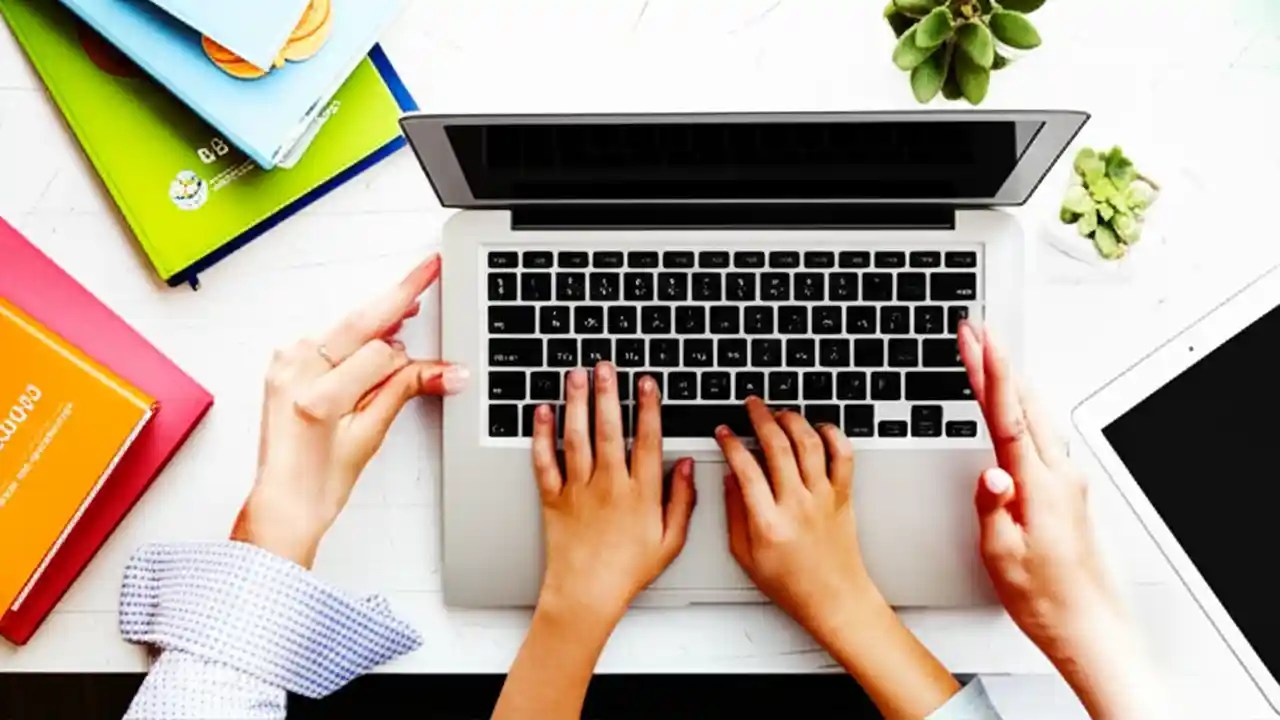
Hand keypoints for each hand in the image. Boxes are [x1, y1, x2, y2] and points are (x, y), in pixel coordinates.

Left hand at [231, 255, 467, 567]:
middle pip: (358, 323)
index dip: (416, 358)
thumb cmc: (319, 481)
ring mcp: (284, 365)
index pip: (380, 353)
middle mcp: (294, 371)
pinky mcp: (282, 364)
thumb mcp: (370, 435)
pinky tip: (375, 332)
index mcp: (315, 395)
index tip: (443, 337)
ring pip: (344, 328)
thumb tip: (447, 371)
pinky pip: (326, 338)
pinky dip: (354, 334)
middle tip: (427, 270)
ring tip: (409, 309)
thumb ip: (405, 390)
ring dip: (376, 319)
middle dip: (397, 298)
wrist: (283, 501)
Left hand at [532, 363, 695, 624]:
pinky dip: (542, 435)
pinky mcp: (553, 498)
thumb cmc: (628, 571)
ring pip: (576, 437)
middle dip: (608, 393)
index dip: (648, 407)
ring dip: (576, 403)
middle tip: (605, 366)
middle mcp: (609, 486)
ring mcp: (578, 490)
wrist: (586, 594)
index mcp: (641, 493)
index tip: (646, 382)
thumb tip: (689, 465)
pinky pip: (545, 461)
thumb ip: (683, 500)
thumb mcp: (671, 541)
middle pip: (609, 429)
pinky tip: (542, 411)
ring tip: (576, 375)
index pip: (647, 440)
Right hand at [715, 398, 959, 719]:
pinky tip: (818, 428)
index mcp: (769, 523)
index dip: (730, 443)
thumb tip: (730, 479)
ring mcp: (824, 498)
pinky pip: (843, 456)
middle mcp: (798, 505)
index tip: (723, 432)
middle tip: (751, 406)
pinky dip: (832, 435)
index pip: (745, 469)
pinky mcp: (843, 496)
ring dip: (792, 420)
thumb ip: (735, 514)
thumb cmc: (790, 584)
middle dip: (760, 417)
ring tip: (779, 412)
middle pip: (778, 446)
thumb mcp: (746, 556)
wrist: (834, 598)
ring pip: (809, 443)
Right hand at [960, 322, 1165, 717]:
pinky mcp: (1067, 490)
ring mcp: (1066, 481)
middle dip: (996, 363)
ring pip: (1036, 414)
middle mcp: (1058, 476)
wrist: (1087, 625)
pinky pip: (1042, 433)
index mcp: (1039, 487)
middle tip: (973, 331)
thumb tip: (989, 473)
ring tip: (987, 355)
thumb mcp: (1002, 557)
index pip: (1009, 417)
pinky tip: (1013, 404)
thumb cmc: (1044, 597)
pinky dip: (1021, 406)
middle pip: (1023, 403)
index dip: (991, 373)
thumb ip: (992, 509)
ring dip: (1010, 381)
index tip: (979, 339)